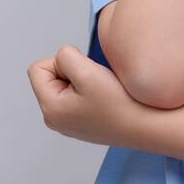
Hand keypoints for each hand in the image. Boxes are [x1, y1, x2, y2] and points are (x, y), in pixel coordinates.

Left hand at [28, 45, 145, 148]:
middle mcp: (53, 119)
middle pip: (50, 76)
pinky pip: (77, 97)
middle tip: (95, 83)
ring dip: (82, 81)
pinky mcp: (81, 123)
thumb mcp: (87, 71)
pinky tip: (105, 100)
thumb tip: (62, 58)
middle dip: (72, 72)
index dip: (61, 63)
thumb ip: (65, 56)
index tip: (84, 73)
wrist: (145, 127)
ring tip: (101, 92)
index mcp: (49, 108)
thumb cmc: (118, 103)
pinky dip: (90, 92)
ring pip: (65, 85)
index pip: (37, 68)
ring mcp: (67, 123)